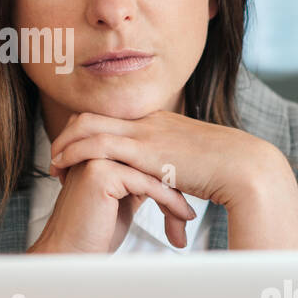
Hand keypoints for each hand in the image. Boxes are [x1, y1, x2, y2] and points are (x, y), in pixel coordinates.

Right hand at [25, 157, 196, 253]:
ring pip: (152, 168)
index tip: (187, 195)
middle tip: (197, 196)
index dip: (169, 173)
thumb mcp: (122, 200)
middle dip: (177, 176)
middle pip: (150, 155)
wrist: (71, 254)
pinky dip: (169, 203)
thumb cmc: (95, 233)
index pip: (145, 151)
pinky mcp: (100, 173)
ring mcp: (95, 156)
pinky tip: (181, 219)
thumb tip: (167, 179)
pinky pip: (148, 183)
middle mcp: (96, 148)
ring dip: (175, 192)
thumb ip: (138, 182)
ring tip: (187, 214)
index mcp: (101, 151)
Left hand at [47, 111, 297, 248]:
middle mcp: (148, 120)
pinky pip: (97, 143)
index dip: (87, 133)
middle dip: (68, 134)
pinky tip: (63, 168)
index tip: (74, 154)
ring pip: (87, 125)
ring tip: (53, 165)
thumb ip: (174, 169)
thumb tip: (169, 182)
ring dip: (64, 144)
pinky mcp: (144, 148)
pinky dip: (74, 153)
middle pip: (92, 115)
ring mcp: (145, 131)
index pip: (111, 118)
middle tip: (56, 157)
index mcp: (159, 121)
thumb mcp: (192, 164)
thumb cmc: (226, 172)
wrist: (245, 166)